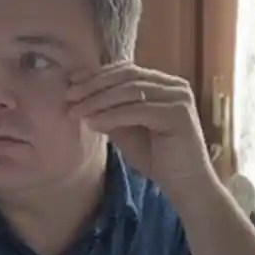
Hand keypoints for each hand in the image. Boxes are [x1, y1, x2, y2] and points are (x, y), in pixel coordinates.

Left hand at [66, 63, 215, 194]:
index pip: (126, 70)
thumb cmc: (157, 159)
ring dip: (98, 100)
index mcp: (164, 84)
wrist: (185, 185)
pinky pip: (138, 110)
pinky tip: (94, 123)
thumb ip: (110, 111)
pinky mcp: (178, 114)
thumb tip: (80, 97)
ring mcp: (178, 98)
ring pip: (130, 91)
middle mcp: (174, 85)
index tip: (71, 84)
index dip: (96, 75)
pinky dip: (112, 116)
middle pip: (127, 75)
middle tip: (69, 96)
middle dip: (94, 85)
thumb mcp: (127, 130)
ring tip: (76, 111)